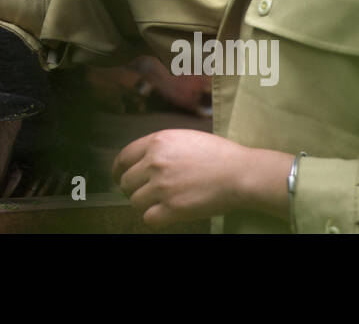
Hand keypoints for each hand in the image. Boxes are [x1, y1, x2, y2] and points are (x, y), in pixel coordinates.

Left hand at [111, 130, 289, 228]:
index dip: (118, 170)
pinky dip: (154, 219)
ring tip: (158, 205)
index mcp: (157, 142)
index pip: (124, 157)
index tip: (119, 177)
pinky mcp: (173, 208)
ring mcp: (162, 186)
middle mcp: (155, 162)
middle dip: (132, 190)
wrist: (240, 173)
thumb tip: (144, 159)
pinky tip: (165, 215)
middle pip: (126, 182)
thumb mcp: (185, 137)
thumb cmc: (219, 155)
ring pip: (135, 202)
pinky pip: (148, 219)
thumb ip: (162, 146)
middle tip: (144, 194)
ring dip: (144, 205)